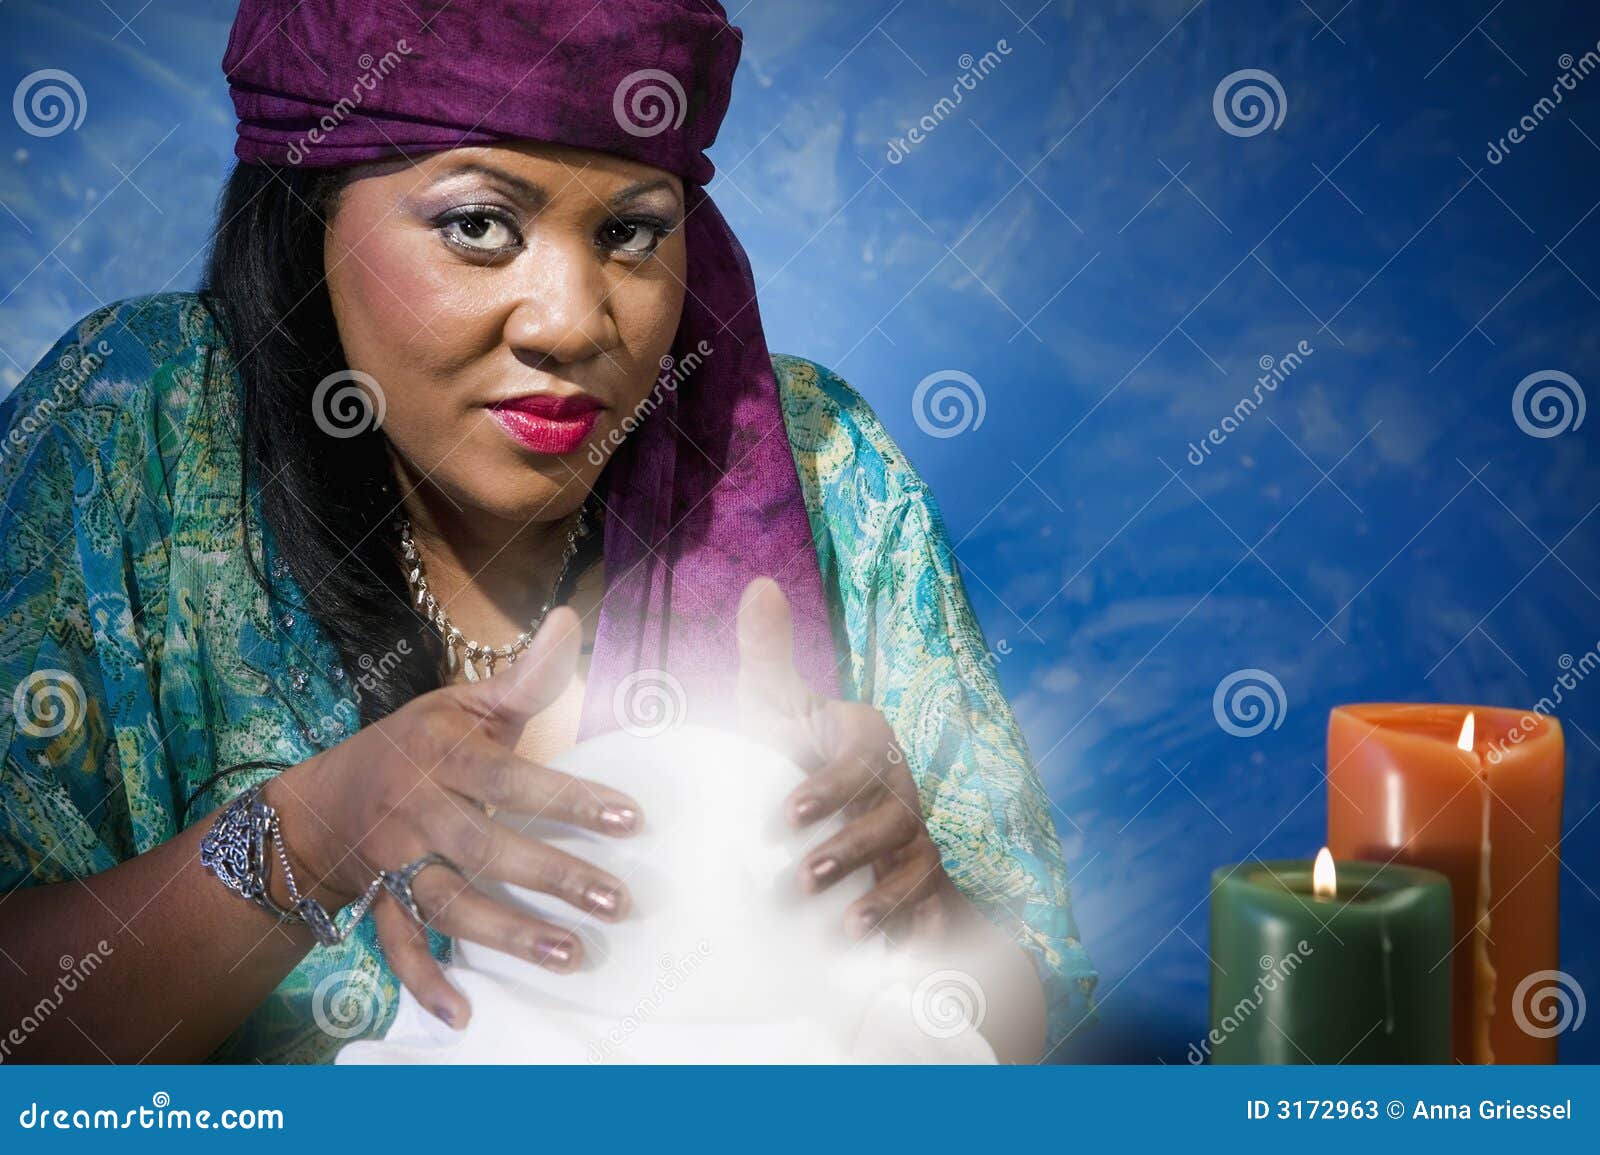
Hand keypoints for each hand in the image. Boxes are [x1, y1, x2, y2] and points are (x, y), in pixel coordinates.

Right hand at [267, 607, 639, 1028]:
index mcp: (445, 755)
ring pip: (446, 902)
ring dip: (505, 933)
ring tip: (568, 956)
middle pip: (485, 848)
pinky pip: (396, 945)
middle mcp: (418, 809)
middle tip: (615, 903)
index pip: (514, 778)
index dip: (570, 799)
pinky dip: (424, 981)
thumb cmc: (418, 744)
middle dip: (551, 877)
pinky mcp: (380, 900)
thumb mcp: (463, 703)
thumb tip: (570, 621)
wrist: (323, 798)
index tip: (633, 820)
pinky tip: (464, 1013)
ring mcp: (395, 861)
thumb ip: (524, 678)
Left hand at [734, 577, 967, 943]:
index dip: (828, 785)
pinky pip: (934, 910)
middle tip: (804, 877)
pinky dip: (921, 935)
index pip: (860, 757)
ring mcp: (915, 838)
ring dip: (884, 896)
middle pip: (890, 817)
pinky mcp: (922, 885)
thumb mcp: (775, 706)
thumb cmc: (791, 749)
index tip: (786, 815)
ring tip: (846, 927)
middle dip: (851, 847)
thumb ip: (767, 652)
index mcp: (867, 740)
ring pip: (914, 866)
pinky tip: (897, 962)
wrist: (828, 811)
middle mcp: (900, 787)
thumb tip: (759, 585)